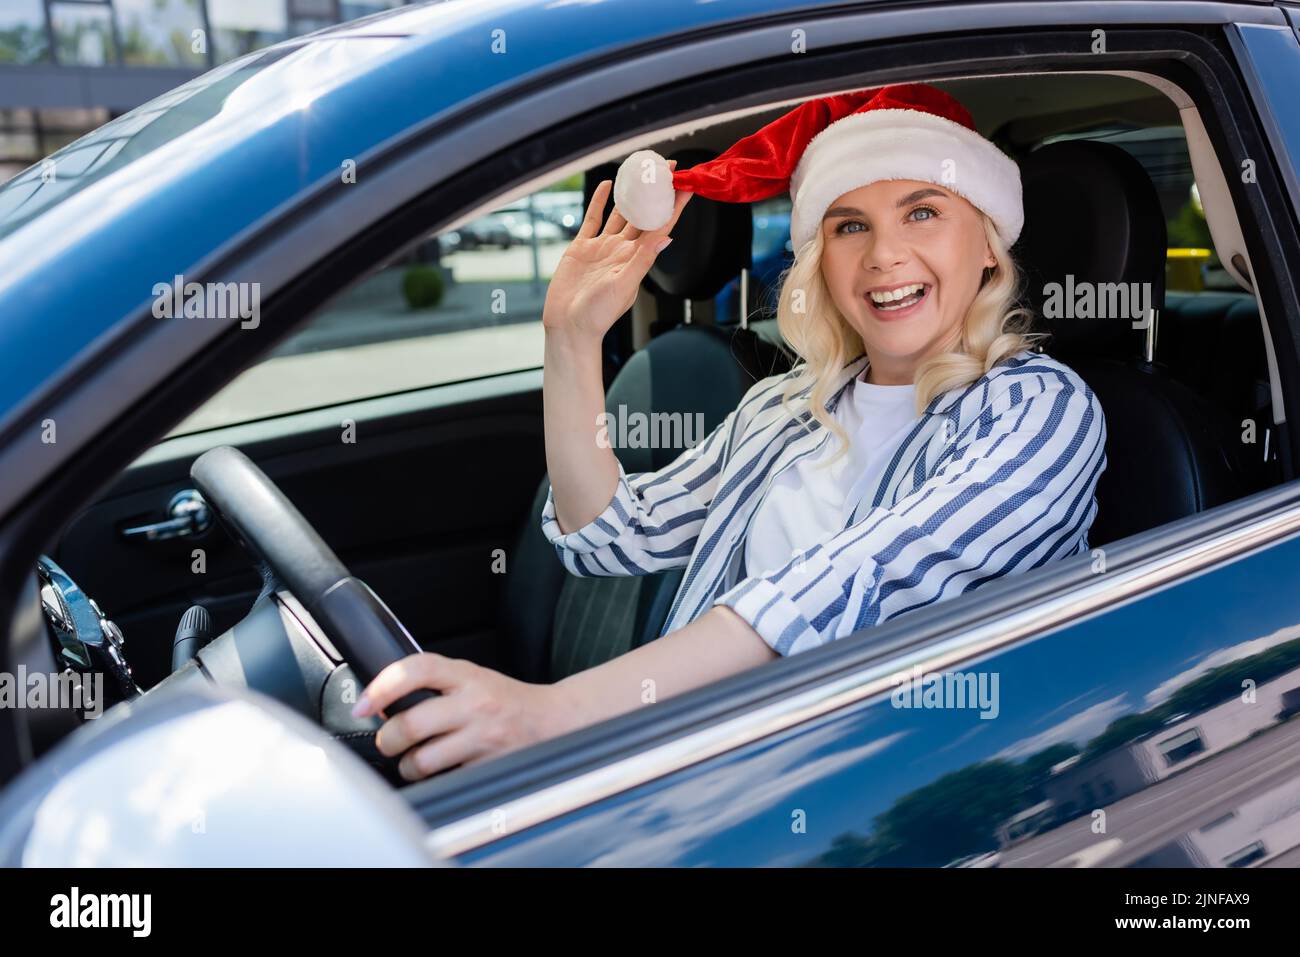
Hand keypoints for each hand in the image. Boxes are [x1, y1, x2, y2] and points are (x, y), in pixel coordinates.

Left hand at [352, 653, 578, 781]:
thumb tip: (381, 703)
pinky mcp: (489, 766)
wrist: (553, 720)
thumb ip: (434, 683)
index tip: (363, 704)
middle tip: (389, 740)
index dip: (383, 686)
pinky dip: (434, 780)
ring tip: (414, 761)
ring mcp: (483, 737)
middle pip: (411, 724)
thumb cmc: (506, 700)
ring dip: (408, 766)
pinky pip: (445, 780)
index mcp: (467, 675)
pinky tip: (440, 771)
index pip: (418, 670)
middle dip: (388, 739)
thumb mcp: (472, 677)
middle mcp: (475, 704)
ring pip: (423, 760)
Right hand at [542, 159, 692, 343]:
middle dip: (655, 193)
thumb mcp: (624, 285)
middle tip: (666, 168)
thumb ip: (643, 260)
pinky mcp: (582, 248)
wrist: (569, 326)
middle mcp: (622, 250)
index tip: (685, 184)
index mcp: (636, 258)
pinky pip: (593, 219)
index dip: (674, 205)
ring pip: (620, 214)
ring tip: (640, 172)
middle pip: (644, 215)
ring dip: (631, 194)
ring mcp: (602, 247)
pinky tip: (608, 186)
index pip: (661, 226)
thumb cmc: (598, 314)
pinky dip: (600, 202)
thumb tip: (666, 238)